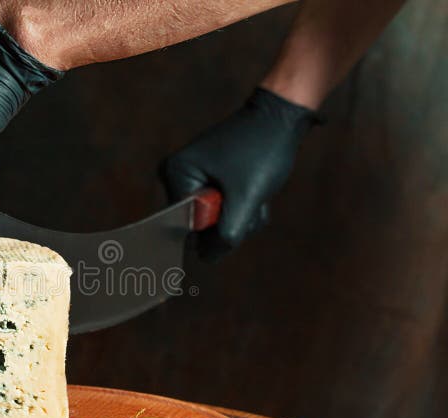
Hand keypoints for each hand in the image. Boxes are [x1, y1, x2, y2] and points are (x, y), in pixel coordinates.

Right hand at [160, 88, 320, 261]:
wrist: (283, 116)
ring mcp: (193, 176)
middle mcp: (177, 174)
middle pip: (199, 225)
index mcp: (176, 173)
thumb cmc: (263, 150)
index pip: (185, 224)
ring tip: (256, 193)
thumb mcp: (246, 199)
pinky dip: (242, 207)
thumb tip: (206, 259)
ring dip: (241, 216)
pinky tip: (255, 191)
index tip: (235, 209)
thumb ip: (225, 235)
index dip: (213, 228)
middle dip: (231, 221)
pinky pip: (222, 209)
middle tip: (251, 200)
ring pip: (215, 221)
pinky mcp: (209, 178)